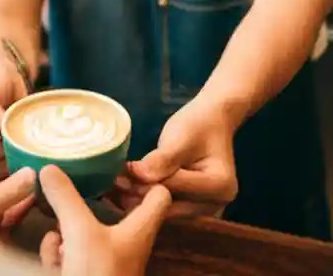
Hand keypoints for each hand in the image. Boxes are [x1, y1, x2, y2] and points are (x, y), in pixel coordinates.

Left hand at [0, 140, 35, 245]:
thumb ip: (7, 190)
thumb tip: (32, 172)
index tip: (0, 143)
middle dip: (5, 163)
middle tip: (26, 155)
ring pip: (2, 190)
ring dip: (19, 182)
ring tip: (37, 173)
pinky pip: (12, 211)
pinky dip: (25, 204)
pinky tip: (39, 197)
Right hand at [37, 166, 170, 275]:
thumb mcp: (80, 231)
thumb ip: (65, 198)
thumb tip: (49, 167)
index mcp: (140, 229)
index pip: (159, 194)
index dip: (144, 176)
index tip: (119, 164)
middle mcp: (127, 242)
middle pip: (115, 209)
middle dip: (88, 199)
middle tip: (73, 183)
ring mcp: (106, 260)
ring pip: (87, 230)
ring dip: (66, 228)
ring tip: (57, 231)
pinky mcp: (86, 274)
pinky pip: (71, 253)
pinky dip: (59, 252)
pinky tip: (53, 257)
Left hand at [118, 99, 237, 217]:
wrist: (211, 121)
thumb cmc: (198, 124)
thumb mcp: (180, 137)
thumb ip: (162, 159)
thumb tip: (139, 176)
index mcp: (220, 186)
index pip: (175, 188)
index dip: (146, 181)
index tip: (120, 173)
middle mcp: (216, 205)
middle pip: (170, 205)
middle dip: (140, 193)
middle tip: (112, 183)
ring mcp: (204, 210)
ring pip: (164, 211)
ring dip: (139, 199)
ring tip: (113, 188)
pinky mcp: (191, 210)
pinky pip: (165, 209)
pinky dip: (146, 200)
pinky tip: (123, 193)